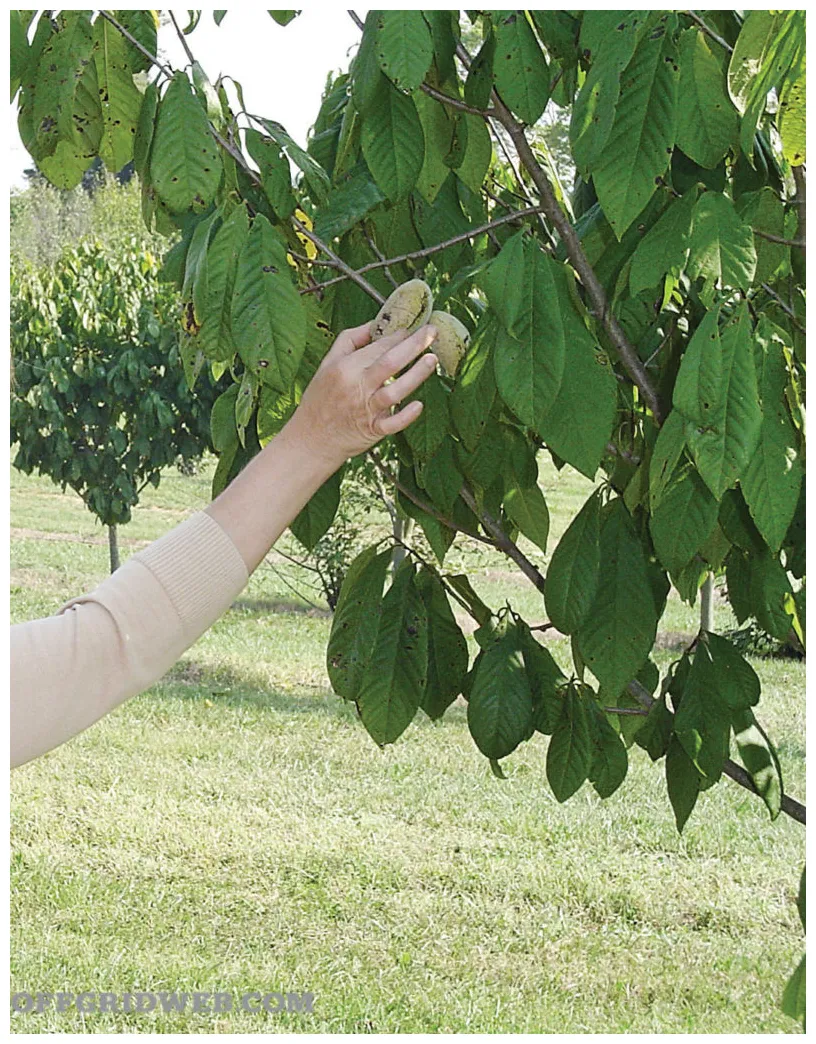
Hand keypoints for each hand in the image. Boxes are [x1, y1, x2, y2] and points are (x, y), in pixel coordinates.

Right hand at [285, 320, 438, 470]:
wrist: (311, 438)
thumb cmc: (321, 399)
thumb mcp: (328, 363)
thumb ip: (351, 340)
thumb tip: (375, 324)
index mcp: (346, 368)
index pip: (378, 346)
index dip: (399, 336)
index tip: (413, 328)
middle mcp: (357, 387)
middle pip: (390, 362)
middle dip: (414, 345)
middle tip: (432, 332)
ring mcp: (366, 410)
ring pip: (395, 391)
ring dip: (416, 375)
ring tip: (432, 360)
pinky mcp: (373, 430)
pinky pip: (392, 424)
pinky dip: (406, 415)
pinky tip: (419, 405)